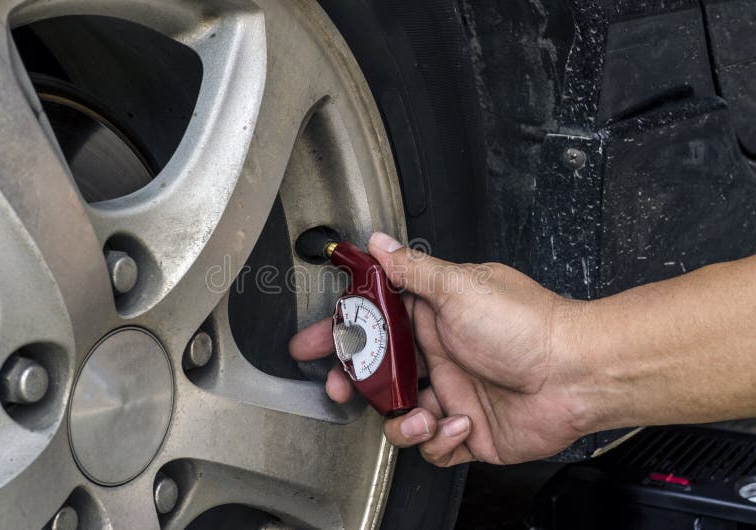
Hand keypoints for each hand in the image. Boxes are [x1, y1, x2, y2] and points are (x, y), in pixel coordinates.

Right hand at [289, 232, 589, 465]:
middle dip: (354, 382)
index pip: (372, 322)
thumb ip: (412, 269)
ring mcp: (453, 392)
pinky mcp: (468, 430)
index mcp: (433, 317)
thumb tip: (380, 243)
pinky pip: (433, 446)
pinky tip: (462, 424)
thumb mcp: (460, 287)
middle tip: (341, 386)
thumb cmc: (526, 325)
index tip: (312, 341)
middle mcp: (439, 354)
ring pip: (399, 414)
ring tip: (423, 415)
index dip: (339, 332)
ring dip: (401, 421)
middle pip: (377, 373)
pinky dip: (440, 442)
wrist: (575, 374)